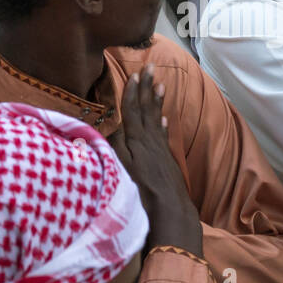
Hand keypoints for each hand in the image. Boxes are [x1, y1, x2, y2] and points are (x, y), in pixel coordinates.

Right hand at [108, 67, 201, 256]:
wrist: (171, 215)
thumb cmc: (143, 197)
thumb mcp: (122, 172)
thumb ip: (116, 148)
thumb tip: (110, 127)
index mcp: (137, 143)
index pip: (133, 111)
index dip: (133, 92)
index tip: (136, 74)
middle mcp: (150, 143)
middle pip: (147, 110)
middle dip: (147, 88)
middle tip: (151, 66)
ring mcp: (160, 152)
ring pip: (157, 120)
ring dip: (157, 101)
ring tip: (161, 84)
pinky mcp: (167, 163)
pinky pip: (164, 137)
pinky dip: (163, 126)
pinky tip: (165, 118)